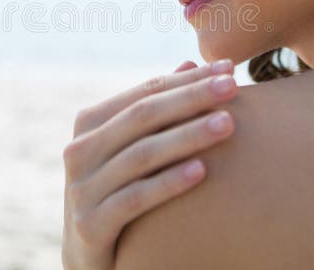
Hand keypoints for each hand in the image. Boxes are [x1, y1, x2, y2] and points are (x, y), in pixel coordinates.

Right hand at [61, 59, 236, 269]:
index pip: (145, 91)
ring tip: (228, 124)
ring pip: (142, 154)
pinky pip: (136, 198)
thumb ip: (154, 109)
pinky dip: (169, 182)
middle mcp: (80, 150)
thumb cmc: (118, 190)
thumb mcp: (129, 148)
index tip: (228, 68)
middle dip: (192, 97)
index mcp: (89, 123)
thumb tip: (191, 63)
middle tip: (233, 86)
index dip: (188, 79)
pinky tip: (203, 171)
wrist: (88, 256)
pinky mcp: (90, 225)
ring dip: (188, 136)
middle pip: (143, 116)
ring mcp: (82, 187)